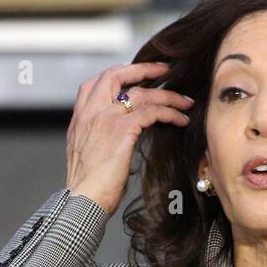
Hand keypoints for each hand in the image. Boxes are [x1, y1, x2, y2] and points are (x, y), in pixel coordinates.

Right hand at [64, 61, 194, 214]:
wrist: (82, 198)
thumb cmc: (87, 184)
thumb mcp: (86, 153)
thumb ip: (97, 137)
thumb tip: (116, 136)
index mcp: (81, 117)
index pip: (96, 82)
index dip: (119, 73)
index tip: (137, 73)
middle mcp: (91, 112)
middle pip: (116, 75)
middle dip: (143, 68)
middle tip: (164, 70)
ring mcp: (106, 118)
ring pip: (141, 93)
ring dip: (167, 95)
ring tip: (185, 102)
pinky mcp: (122, 130)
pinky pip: (152, 112)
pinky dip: (170, 113)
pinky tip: (181, 120)